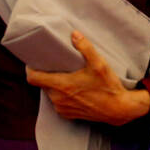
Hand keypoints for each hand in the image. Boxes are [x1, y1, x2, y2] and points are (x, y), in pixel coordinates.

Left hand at [25, 31, 149, 125]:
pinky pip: (58, 103)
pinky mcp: (68, 115)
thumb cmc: (108, 87)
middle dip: (46, 75)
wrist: (119, 109)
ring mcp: (62, 108)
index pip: (33, 78)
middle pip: (42, 84)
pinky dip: (62, 96)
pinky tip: (72, 90)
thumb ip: (86, 48)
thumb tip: (74, 34)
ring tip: (65, 76)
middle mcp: (58, 99)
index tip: (34, 62)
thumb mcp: (99, 64)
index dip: (31, 69)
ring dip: (54, 86)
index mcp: (61, 85)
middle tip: (55, 65)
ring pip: (50, 94)